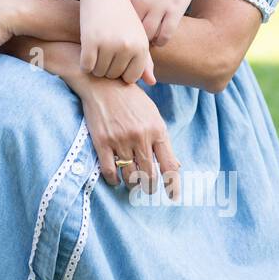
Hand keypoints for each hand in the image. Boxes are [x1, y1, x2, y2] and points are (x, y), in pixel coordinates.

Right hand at [70, 67, 180, 199]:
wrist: (103, 82)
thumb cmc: (131, 99)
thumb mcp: (153, 115)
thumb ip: (163, 140)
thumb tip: (176, 165)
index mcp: (157, 130)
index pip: (169, 166)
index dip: (173, 185)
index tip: (173, 197)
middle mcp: (141, 137)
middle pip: (149, 176)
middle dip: (150, 187)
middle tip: (147, 189)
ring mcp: (120, 140)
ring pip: (130, 177)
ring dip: (132, 185)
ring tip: (132, 184)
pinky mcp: (102, 142)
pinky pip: (109, 172)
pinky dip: (113, 180)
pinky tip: (115, 179)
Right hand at [78, 0, 155, 84]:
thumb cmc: (121, 16)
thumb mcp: (136, 36)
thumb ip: (144, 61)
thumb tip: (152, 83)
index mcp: (141, 46)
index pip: (131, 78)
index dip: (121, 72)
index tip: (117, 59)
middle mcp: (127, 47)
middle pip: (113, 75)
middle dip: (107, 68)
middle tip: (103, 51)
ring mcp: (108, 44)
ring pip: (99, 72)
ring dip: (94, 66)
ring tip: (95, 50)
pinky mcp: (90, 41)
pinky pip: (85, 66)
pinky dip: (83, 63)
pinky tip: (86, 51)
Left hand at [120, 0, 201, 47]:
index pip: (115, 19)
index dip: (113, 31)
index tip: (113, 36)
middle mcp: (142, 0)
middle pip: (130, 31)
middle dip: (127, 40)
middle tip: (127, 46)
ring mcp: (160, 5)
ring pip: (148, 35)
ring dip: (144, 43)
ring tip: (142, 44)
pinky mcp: (176, 9)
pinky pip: (166, 34)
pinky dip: (160, 41)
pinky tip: (158, 41)